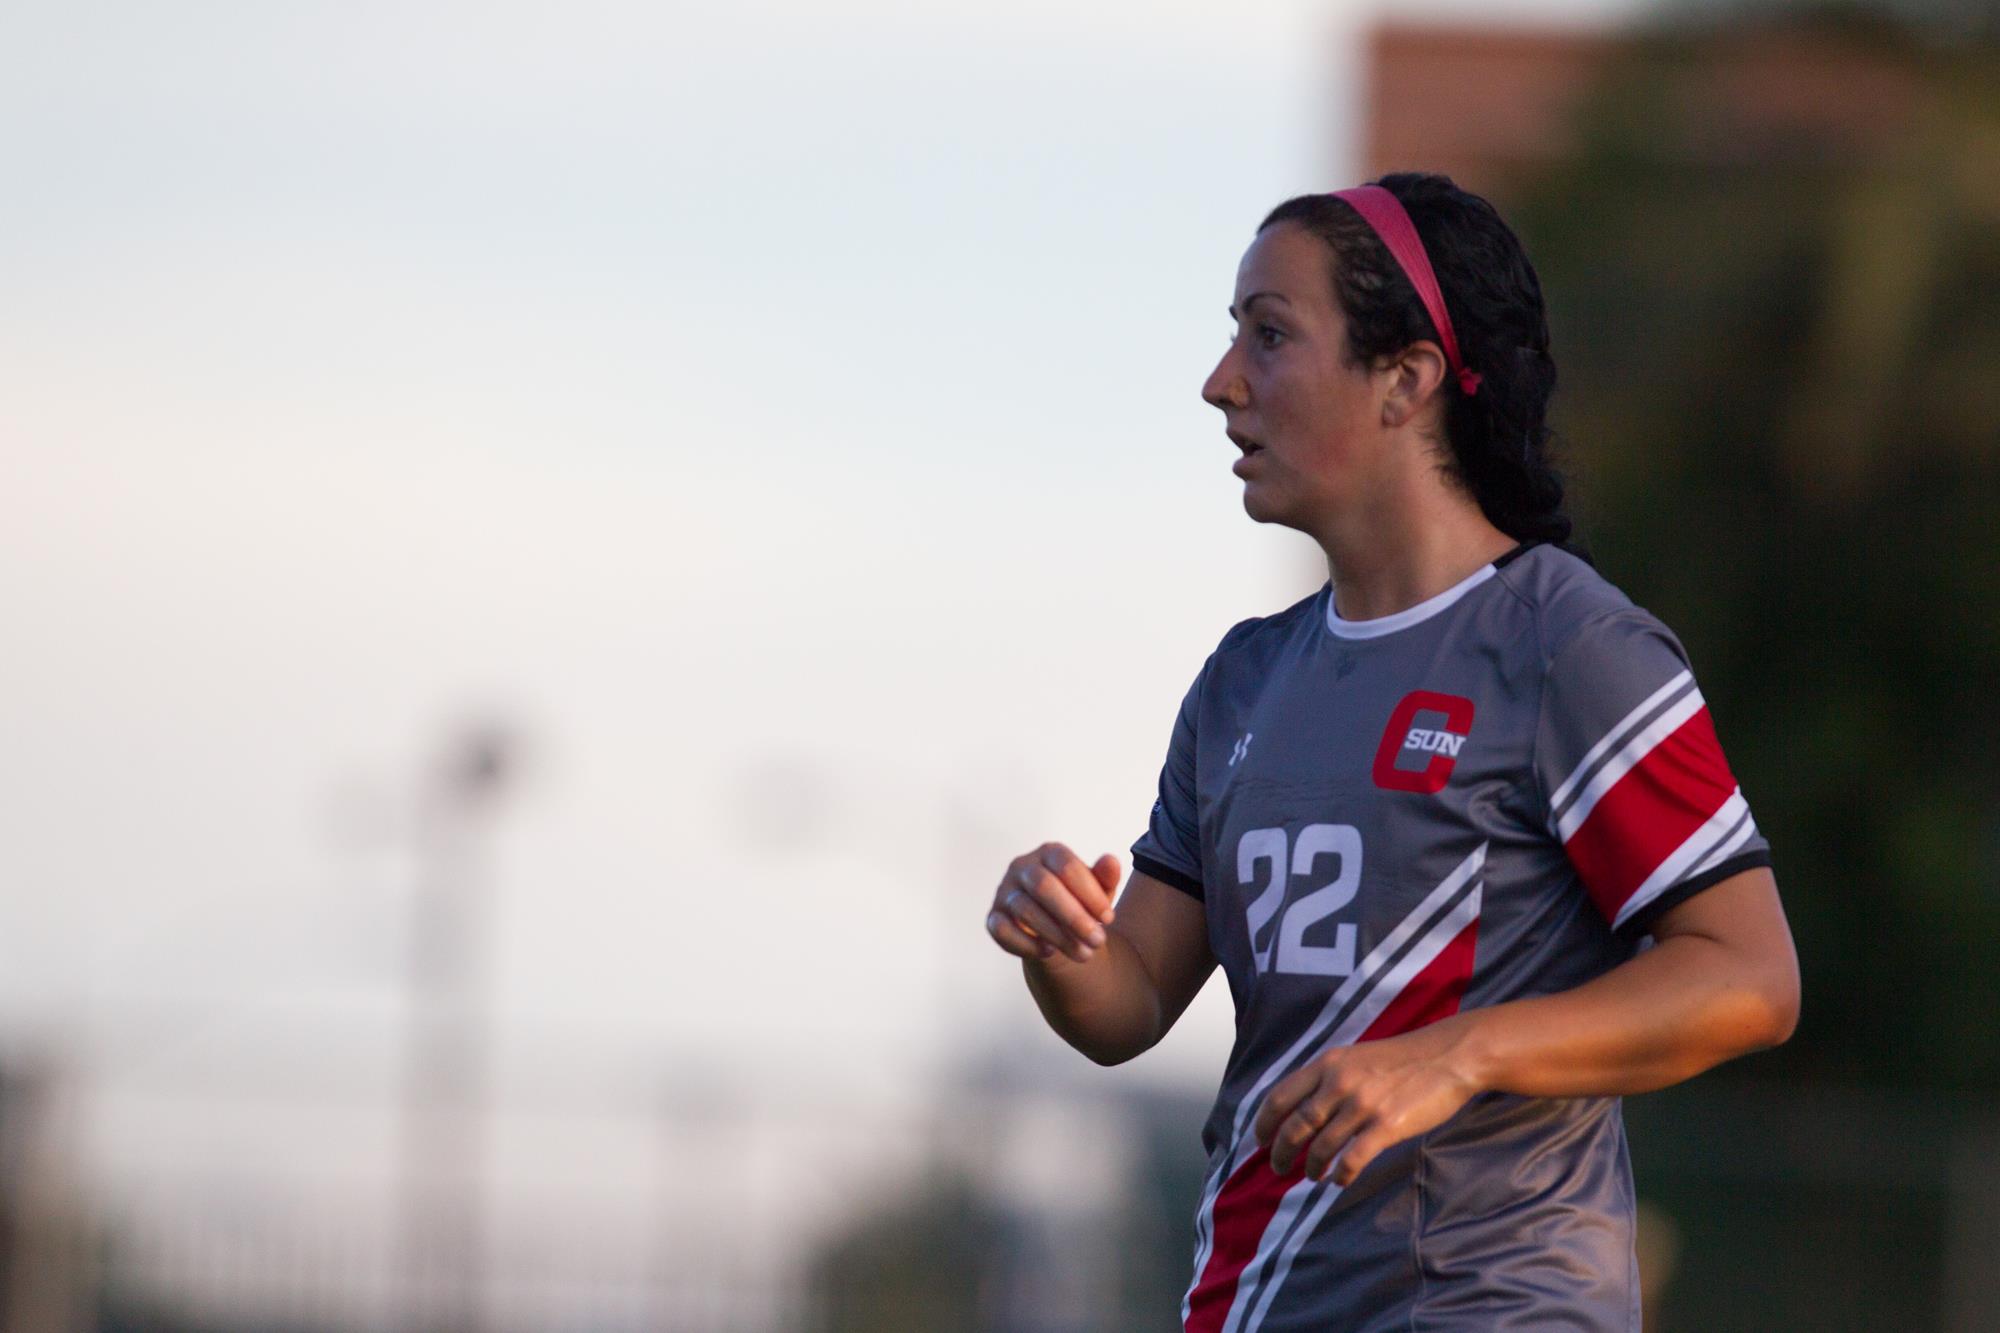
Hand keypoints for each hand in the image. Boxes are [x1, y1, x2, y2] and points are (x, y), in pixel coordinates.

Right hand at [986, 843, 1120, 964]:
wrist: (1055, 927)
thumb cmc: (1078, 902)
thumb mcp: (1098, 890)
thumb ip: (1106, 876)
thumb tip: (1112, 862)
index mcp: (1049, 853)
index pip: (1066, 866)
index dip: (1089, 894)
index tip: (1108, 919)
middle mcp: (1022, 867)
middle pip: (1044, 886)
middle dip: (1074, 917)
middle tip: (1098, 941)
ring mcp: (1004, 891)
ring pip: (1025, 910)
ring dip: (1058, 936)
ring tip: (1083, 953)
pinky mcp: (993, 917)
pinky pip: (1002, 930)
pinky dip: (1027, 944)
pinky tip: (1049, 952)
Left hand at [1252, 1022, 1480, 1186]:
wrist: (1447, 1056)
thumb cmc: (1402, 1058)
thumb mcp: (1355, 1056)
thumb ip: (1328, 1076)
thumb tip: (1303, 1107)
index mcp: (1328, 1064)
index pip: (1280, 1096)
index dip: (1264, 1123)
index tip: (1260, 1141)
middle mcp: (1339, 1083)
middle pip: (1295, 1126)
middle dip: (1281, 1152)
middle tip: (1279, 1168)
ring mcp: (1363, 1105)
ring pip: (1321, 1146)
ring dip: (1311, 1167)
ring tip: (1312, 1176)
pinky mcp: (1387, 1126)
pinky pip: (1353, 1159)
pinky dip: (1341, 1175)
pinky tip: (1339, 1181)